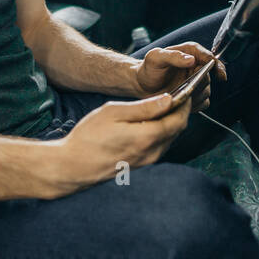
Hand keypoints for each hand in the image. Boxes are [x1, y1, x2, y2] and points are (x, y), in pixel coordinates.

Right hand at [43, 93, 191, 195]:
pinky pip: (159, 147)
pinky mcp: (141, 167)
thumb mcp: (113, 113)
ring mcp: (147, 163)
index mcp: (146, 138)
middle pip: (176, 131)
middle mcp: (151, 154)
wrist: (72, 167)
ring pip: (169, 140)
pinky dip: (161, 133)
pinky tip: (151, 124)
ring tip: (164, 107)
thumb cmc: (88, 137)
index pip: (178, 120)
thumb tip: (168, 100)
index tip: (185, 91)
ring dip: (171, 123)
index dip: (184, 104)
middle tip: (177, 96)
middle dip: (180, 112)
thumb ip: (144, 107)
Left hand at [133, 42, 225, 112]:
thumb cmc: (148, 68)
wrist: (142, 84)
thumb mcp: (156, 58)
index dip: (216, 66)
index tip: (220, 75)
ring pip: (207, 91)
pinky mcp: (195, 95)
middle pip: (209, 77)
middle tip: (185, 87)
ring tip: (180, 94)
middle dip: (198, 84)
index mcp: (190, 52)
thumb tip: (191, 59)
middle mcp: (196, 66)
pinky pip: (204, 102)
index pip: (209, 57)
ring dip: (195, 96)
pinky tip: (183, 102)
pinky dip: (196, 105)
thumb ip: (173, 56)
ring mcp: (196, 81)